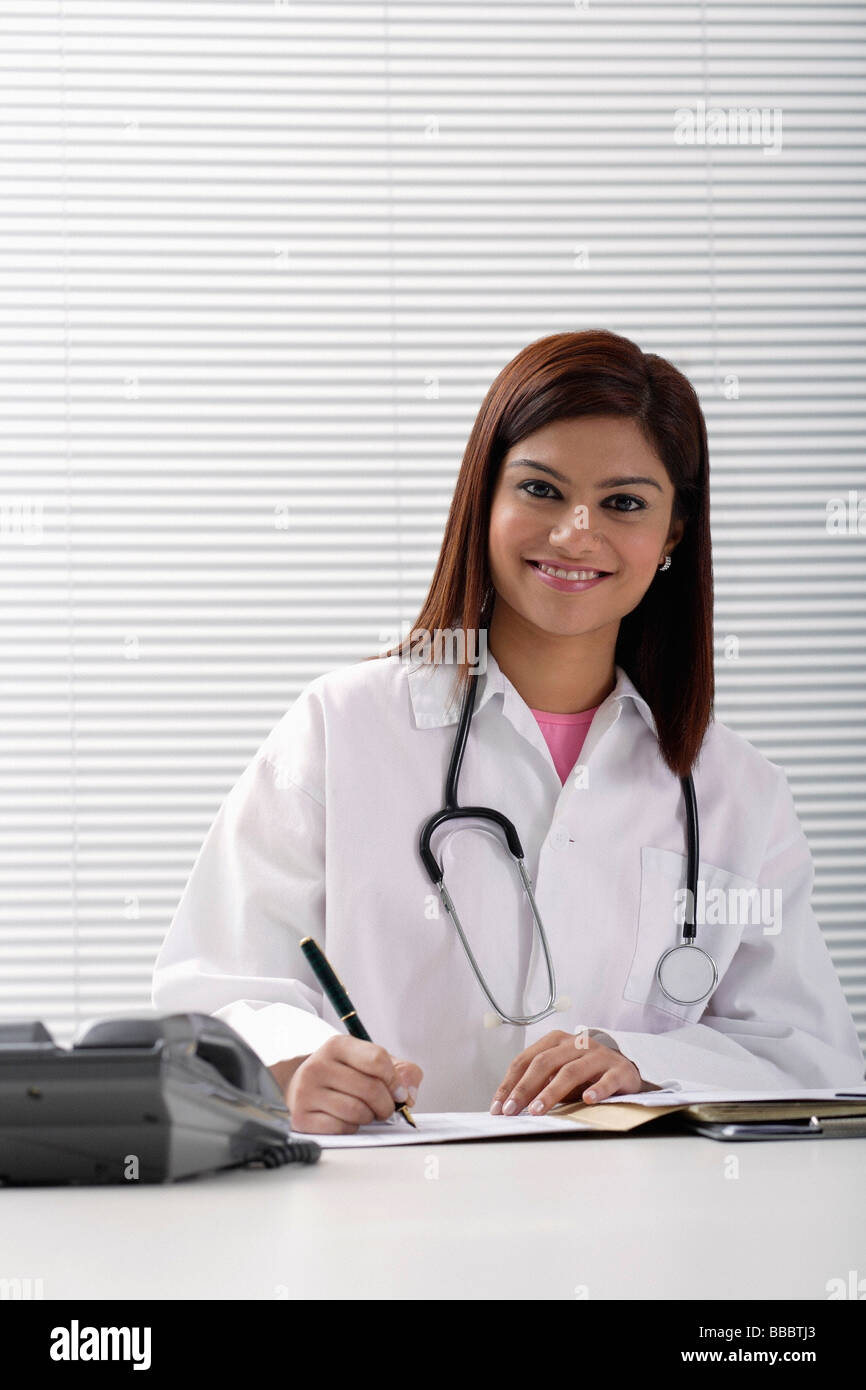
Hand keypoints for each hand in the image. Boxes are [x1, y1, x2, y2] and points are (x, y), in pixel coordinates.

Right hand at [271, 1035, 422, 1134]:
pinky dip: (352, 1128)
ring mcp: (306, 1091)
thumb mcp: (369, 1062)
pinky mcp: (302, 1117)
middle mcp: (318, 1065)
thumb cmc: (342, 1075)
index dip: (395, 1081)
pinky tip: (347, 1120)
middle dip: (386, 1105)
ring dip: (369, 1117)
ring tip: (366, 1112)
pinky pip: (341, 1128)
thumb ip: (401, 1071)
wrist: (301, 1086)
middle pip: (370, 1089)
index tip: (399, 1092)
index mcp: (338, 1045)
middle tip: (385, 1108)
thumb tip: (408, 1093)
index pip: (377, 1059)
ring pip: (356, 1111)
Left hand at [490, 1029, 658, 1115]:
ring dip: (551, 1092)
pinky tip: (587, 1100)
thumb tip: (509, 1106)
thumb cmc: (586, 1075)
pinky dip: (597, 1089)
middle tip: (512, 1111)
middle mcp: (576, 1043)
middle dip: (524, 1088)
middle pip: (544, 1063)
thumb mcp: (558, 1076)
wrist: (625, 1072)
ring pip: (571, 1071)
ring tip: (538, 1110)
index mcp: (556, 1041)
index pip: (526, 1060)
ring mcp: (598, 1055)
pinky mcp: (620, 1069)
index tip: (498, 1107)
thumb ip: (539, 1085)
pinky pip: (607, 1079)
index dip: (510, 1084)